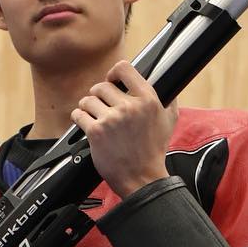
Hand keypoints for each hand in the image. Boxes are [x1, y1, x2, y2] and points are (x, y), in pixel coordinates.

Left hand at [71, 60, 176, 197]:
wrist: (142, 178)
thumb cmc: (154, 151)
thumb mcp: (169, 120)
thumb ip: (168, 99)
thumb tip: (165, 82)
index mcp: (148, 99)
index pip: (124, 68)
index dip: (113, 73)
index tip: (111, 80)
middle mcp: (130, 106)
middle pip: (101, 86)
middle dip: (98, 96)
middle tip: (101, 106)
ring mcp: (112, 119)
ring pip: (88, 100)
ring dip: (87, 107)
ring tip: (93, 116)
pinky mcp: (96, 132)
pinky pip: (78, 115)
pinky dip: (79, 118)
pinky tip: (85, 124)